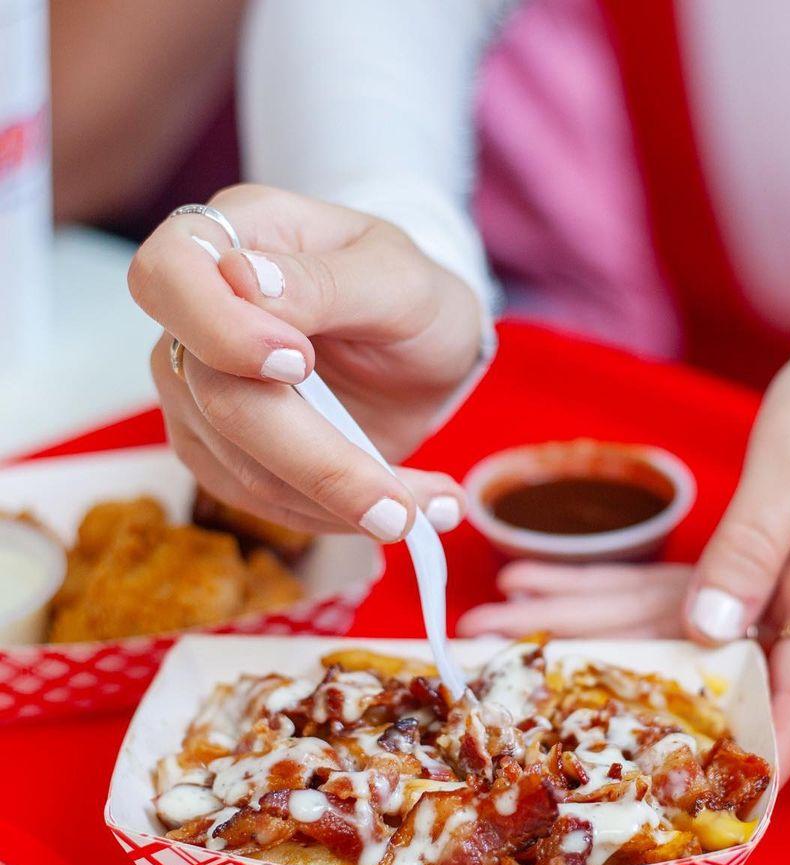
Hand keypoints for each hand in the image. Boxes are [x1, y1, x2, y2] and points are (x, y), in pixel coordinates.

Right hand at [129, 184, 485, 539]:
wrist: (424, 352)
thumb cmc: (411, 296)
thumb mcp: (398, 277)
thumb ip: (327, 280)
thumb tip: (241, 281)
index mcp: (233, 238)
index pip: (169, 275)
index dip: (220, 329)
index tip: (299, 363)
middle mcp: (197, 317)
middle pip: (216, 398)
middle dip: (316, 461)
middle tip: (401, 508)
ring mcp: (200, 391)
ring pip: (244, 467)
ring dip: (344, 503)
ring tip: (434, 509)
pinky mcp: (221, 452)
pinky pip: (264, 501)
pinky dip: (337, 516)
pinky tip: (404, 511)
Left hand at [459, 315, 789, 782]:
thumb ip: (759, 546)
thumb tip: (707, 630)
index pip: (779, 700)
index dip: (734, 758)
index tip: (676, 804)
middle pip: (680, 660)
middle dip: (589, 678)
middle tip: (494, 675)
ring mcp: (761, 584)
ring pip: (655, 622)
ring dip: (572, 626)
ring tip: (494, 629)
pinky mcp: (742, 555)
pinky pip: (660, 581)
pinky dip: (597, 582)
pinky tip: (538, 582)